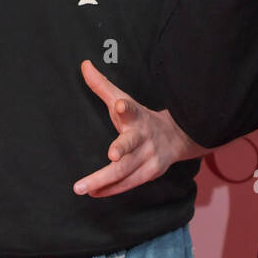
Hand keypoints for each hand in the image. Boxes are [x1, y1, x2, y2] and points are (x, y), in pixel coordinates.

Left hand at [72, 60, 208, 197]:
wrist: (176, 138)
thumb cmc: (139, 118)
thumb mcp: (123, 100)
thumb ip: (102, 86)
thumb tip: (84, 65)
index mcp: (137, 117)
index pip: (131, 110)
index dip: (125, 108)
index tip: (120, 105)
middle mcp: (144, 137)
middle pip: (131, 145)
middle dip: (120, 150)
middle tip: (111, 156)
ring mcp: (149, 157)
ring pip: (125, 171)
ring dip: (103, 180)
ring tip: (81, 187)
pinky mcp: (150, 173)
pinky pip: (127, 184)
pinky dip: (109, 189)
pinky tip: (93, 193)